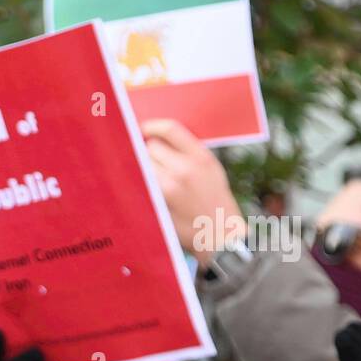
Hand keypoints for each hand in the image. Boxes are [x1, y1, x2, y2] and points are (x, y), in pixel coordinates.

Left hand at [141, 119, 244, 257]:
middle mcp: (185, 169)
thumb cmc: (214, 199)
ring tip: (150, 176)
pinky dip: (140, 183)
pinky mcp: (158, 203)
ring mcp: (169, 187)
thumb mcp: (211, 169)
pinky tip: (145, 188)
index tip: (144, 128)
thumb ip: (190, 153)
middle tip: (152, 161)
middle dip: (148, 152)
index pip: (170, 130)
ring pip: (142, 165)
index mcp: (201, 157)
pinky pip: (141, 184)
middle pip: (151, 147)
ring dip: (142, 168)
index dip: (153, 126)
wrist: (220, 234)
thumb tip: (160, 139)